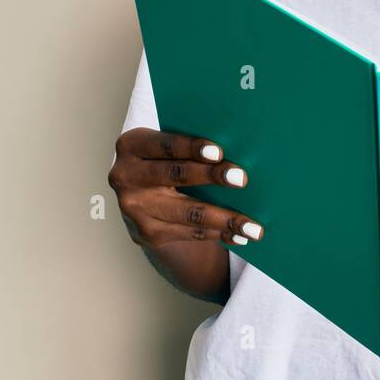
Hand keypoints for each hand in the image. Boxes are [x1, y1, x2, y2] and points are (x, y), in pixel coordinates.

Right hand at [109, 127, 264, 246]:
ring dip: (226, 219)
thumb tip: (239, 150)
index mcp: (131, 146)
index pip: (164, 145)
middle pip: (176, 176)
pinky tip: (239, 234)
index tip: (219, 152)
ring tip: (254, 225)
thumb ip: (189, 147)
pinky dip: (218, 233)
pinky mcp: (147, 234)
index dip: (191, 147)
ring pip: (188, 213)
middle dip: (213, 177)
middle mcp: (125, 177)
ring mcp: (134, 209)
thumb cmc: (166, 161)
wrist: (140, 198)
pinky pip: (189, 233)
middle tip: (242, 179)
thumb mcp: (165, 148)